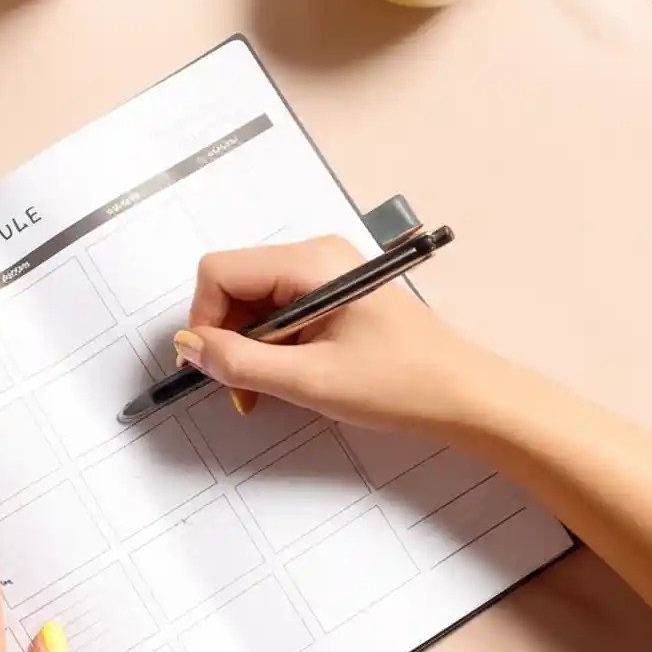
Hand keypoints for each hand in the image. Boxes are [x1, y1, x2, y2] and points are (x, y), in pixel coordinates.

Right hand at [176, 236, 492, 432]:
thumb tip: (188, 345)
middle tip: (242, 391)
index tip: (215, 367)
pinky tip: (286, 377)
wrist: (464, 395)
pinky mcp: (333, 295)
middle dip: (226, 337)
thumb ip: (240, 362)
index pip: (220, 271)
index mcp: (310, 262)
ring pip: (254, 301)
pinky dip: (270, 346)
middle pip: (235, 284)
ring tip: (265, 391)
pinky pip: (280, 311)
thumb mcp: (310, 380)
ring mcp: (324, 273)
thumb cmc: (399, 384)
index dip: (205, 319)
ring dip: (247, 347)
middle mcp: (314, 256)